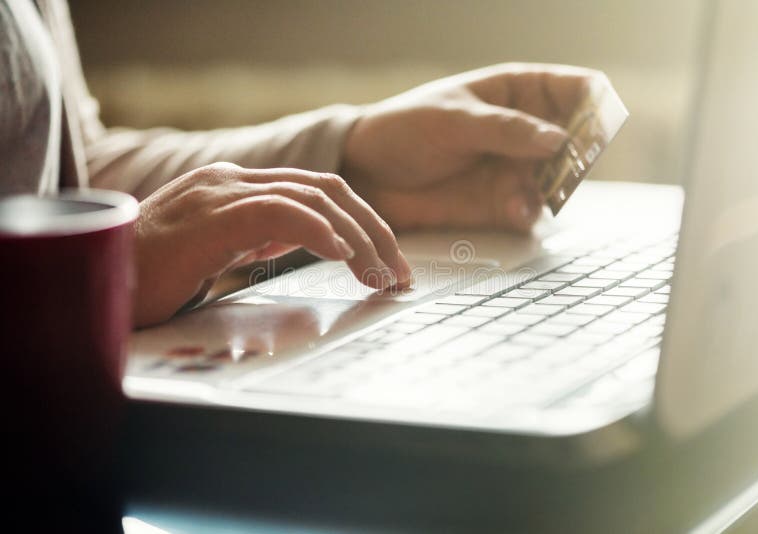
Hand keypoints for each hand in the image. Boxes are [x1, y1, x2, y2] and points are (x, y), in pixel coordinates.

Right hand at [133, 163, 410, 325]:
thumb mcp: (220, 251)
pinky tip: (342, 257)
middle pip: (328, 190)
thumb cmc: (151, 277)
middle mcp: (235, 180)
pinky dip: (318, 232)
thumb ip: (263, 236)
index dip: (363, 225)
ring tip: (382, 276)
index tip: (388, 264)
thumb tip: (313, 242)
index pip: (319, 192)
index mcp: (240, 188)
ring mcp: (222, 193)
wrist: (92, 280)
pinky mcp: (211, 217)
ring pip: (313, 198)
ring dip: (358, 238)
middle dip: (374, 230)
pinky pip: (278, 213)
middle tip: (399, 273)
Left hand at [342, 62, 605, 232]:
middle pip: (579, 139)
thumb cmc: (405, 129)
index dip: (595, 104)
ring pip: (560, 179)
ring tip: (534, 192)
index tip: (595, 126)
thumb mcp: (453, 121)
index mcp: (518, 92)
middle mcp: (525, 130)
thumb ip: (505, 129)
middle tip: (572, 166)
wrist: (367, 174)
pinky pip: (532, 210)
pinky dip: (530, 211)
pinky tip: (516, 210)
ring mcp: (516, 168)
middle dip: (582, 154)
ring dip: (557, 188)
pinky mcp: (502, 203)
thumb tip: (558, 139)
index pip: (576, 89)